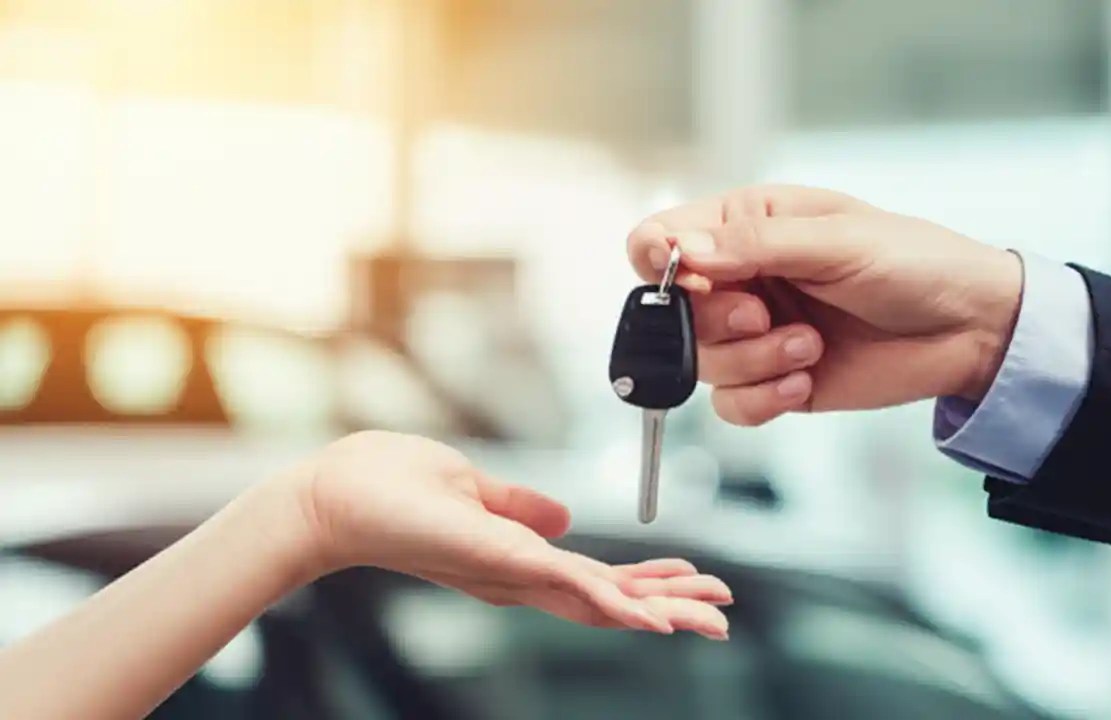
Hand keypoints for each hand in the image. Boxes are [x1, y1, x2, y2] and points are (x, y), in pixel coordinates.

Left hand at [280, 431, 730, 638]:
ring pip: (597, 597)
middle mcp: (516, 574)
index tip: (691, 582)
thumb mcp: (469, 488)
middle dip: (668, 606)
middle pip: (607, 596)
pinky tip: (652, 615)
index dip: (645, 584)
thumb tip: (564, 516)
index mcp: (514, 556)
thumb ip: (518, 506)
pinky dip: (613, 603)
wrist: (327, 497)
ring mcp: (508, 571)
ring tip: (710, 620)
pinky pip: (566, 584)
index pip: (594, 576)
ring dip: (658, 610)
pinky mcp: (497, 560)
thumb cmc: (383, 487)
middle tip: (722, 614)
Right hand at [626, 185, 1023, 425]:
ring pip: (700, 362)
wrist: (969, 330)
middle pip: (670, 312)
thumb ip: (756, 245)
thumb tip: (683, 251)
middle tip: (765, 317)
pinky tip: (806, 380)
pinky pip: (730, 404)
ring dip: (753, 361)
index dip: (657, 261)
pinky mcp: (773, 380)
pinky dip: (762, 399)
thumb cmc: (914, 263)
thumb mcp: (838, 240)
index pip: (660, 238)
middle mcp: (740, 278)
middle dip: (716, 322)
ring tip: (810, 346)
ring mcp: (753, 333)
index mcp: (746, 225)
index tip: (684, 279)